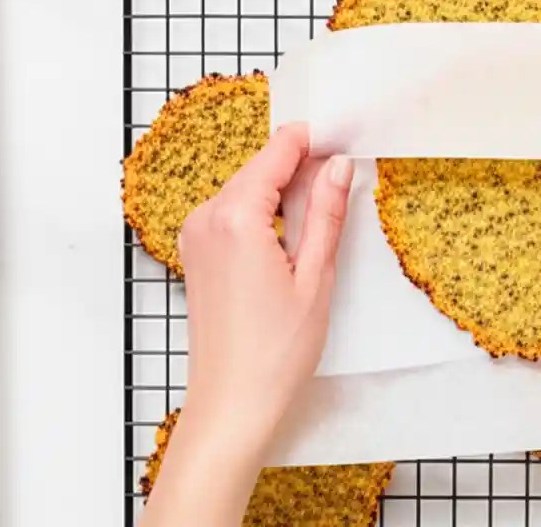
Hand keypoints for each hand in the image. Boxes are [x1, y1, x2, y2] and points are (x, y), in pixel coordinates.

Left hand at [141, 123, 351, 526]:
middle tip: (344, 177)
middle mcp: (205, 218)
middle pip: (260, 167)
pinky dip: (264, 214)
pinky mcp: (197, 254)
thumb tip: (337, 165)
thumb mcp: (316, 276)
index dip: (313, 139)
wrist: (232, 405)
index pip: (277, 151)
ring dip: (283, 192)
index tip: (345, 136)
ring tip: (323, 216)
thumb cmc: (274, 353)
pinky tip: (293, 238)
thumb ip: (326, 212)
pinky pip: (233, 214)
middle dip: (301, 166)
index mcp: (235, 217)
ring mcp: (195, 236)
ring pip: (247, 189)